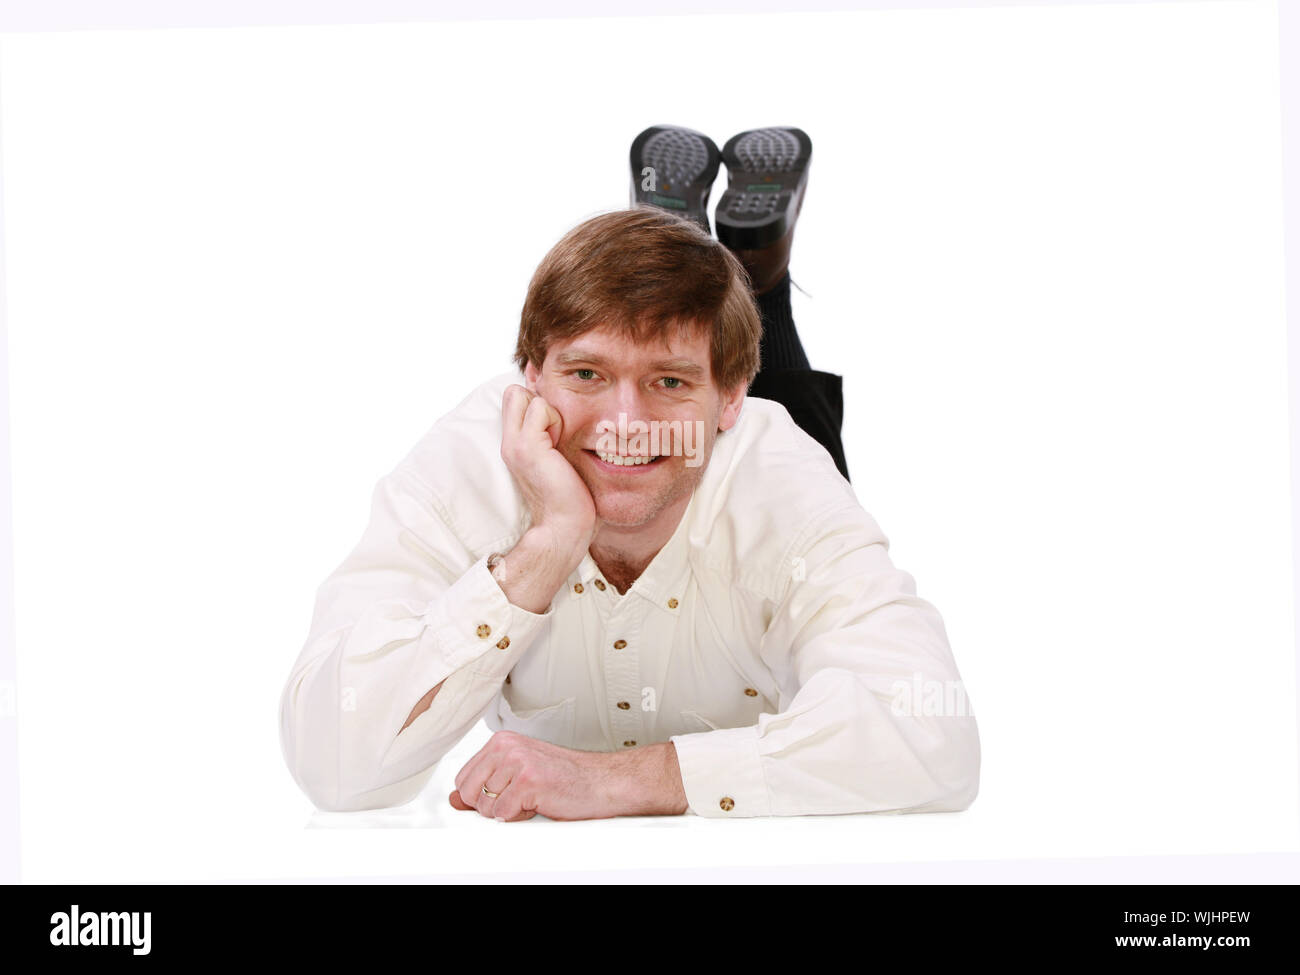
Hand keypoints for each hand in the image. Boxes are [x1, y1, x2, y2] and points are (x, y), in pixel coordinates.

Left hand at [448, 732, 687, 821]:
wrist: (602, 782)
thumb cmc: (565, 779)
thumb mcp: (518, 775)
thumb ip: (485, 784)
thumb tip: (453, 800)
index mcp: (502, 741)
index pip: (463, 778)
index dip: (480, 796)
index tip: (505, 795)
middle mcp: (506, 747)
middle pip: (467, 792)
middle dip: (490, 806)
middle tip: (521, 799)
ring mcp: (517, 762)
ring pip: (484, 806)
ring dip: (508, 812)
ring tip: (533, 799)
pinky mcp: (528, 781)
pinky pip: (502, 814)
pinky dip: (520, 818)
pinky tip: (539, 804)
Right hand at [499, 384, 596, 552]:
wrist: (564, 526)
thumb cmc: (569, 497)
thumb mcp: (557, 458)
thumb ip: (553, 434)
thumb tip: (562, 412)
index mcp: (514, 445)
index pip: (514, 398)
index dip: (536, 404)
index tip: (553, 430)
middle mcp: (509, 442)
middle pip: (514, 391)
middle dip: (539, 402)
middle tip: (555, 434)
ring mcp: (515, 444)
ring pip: (526, 395)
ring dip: (550, 413)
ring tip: (558, 442)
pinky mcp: (527, 446)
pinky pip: (541, 407)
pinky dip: (556, 419)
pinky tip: (560, 446)